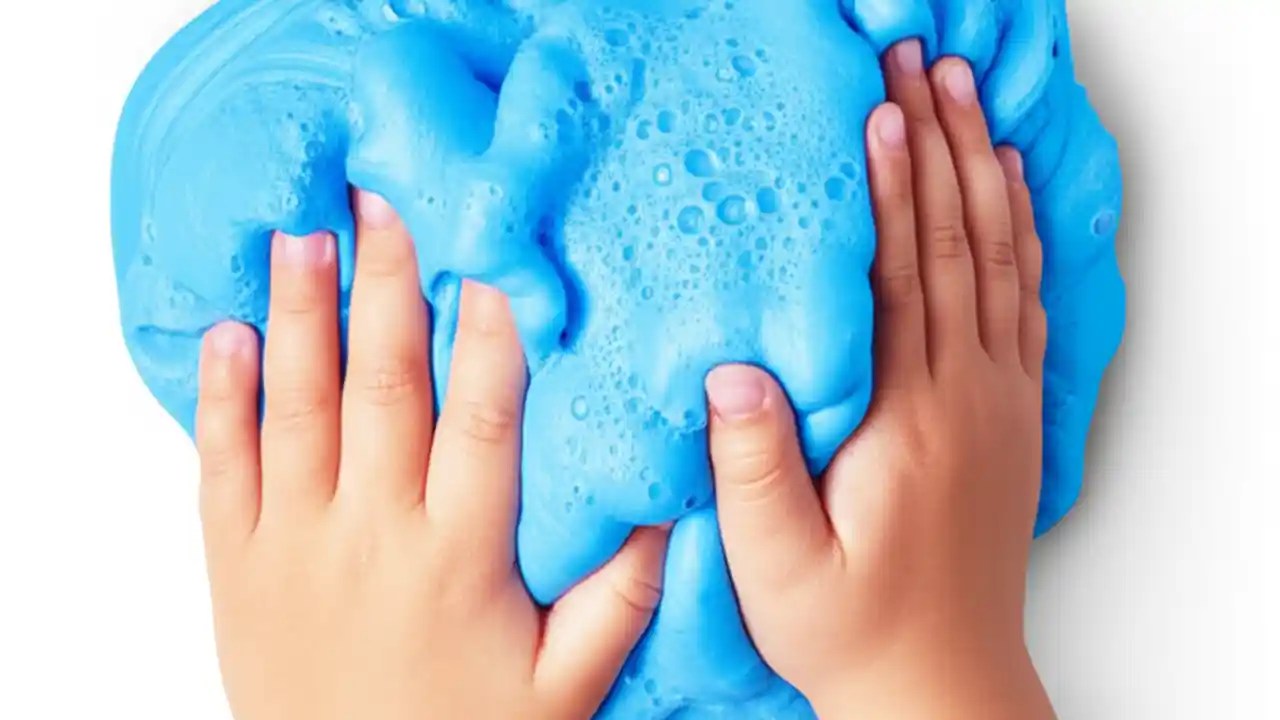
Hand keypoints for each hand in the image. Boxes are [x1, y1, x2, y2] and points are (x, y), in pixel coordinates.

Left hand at [194, 192, 668, 719]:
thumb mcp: (563, 688)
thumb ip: (617, 598)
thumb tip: (664, 509)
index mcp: (459, 553)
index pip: (480, 419)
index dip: (489, 334)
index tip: (492, 259)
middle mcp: (373, 532)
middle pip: (385, 387)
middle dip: (389, 287)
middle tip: (388, 204)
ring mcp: (294, 542)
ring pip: (299, 408)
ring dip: (303, 316)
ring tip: (305, 236)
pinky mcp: (235, 563)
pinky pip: (220, 465)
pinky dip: (219, 396)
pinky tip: (227, 333)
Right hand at [704, 40, 1054, 718]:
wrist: (940, 682)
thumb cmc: (852, 626)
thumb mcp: (777, 566)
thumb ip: (751, 469)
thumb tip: (731, 370)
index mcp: (905, 421)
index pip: (900, 277)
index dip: (890, 189)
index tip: (878, 113)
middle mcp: (966, 398)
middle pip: (957, 244)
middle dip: (940, 145)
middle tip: (923, 66)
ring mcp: (999, 404)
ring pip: (1000, 262)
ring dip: (984, 172)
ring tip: (968, 100)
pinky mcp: (1012, 418)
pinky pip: (1026, 306)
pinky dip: (1023, 238)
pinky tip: (1012, 194)